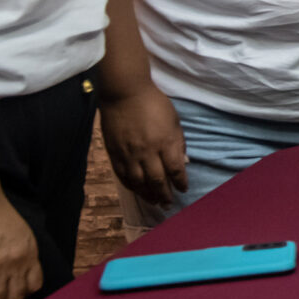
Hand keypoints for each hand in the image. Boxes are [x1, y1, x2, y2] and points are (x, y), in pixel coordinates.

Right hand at [99, 86, 188, 205]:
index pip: (175, 170)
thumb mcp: (174, 120)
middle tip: (168, 204)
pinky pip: (123, 176)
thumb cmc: (154, 104)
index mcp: (165, 142)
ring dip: (148, 195)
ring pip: (139, 183)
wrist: (125, 94)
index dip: (180, 182)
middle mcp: (148, 152)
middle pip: (157, 180)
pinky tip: (137, 190)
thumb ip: (178, 142)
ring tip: (154, 202)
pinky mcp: (115, 154)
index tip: (183, 189)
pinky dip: (131, 186)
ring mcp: (129, 155)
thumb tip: (182, 161)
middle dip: (165, 195)